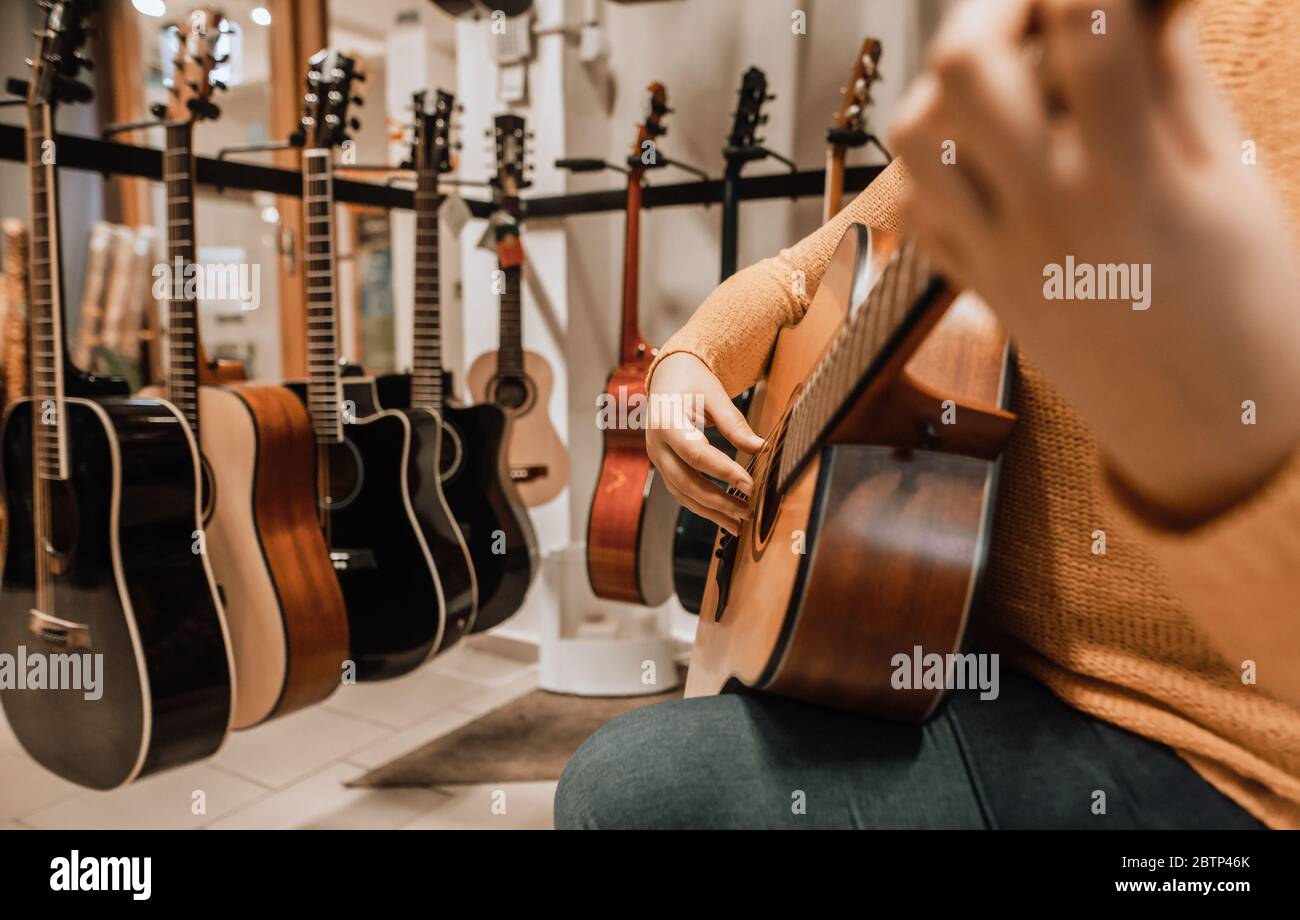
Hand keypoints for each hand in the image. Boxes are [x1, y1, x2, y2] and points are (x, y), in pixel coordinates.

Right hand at [645, 352, 762, 535]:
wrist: (667, 377)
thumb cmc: (692, 382)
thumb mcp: (713, 394)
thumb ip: (734, 422)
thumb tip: (761, 448)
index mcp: (666, 422)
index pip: (696, 454)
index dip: (724, 471)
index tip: (750, 484)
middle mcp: (656, 445)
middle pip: (686, 481)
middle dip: (718, 500)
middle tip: (747, 511)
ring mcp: (657, 459)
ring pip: (682, 494)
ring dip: (710, 512)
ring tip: (738, 525)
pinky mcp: (664, 467)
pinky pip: (681, 492)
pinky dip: (702, 507)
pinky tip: (723, 516)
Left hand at [890, 0, 1299, 519]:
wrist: (1209, 436)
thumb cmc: (1248, 313)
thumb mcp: (1232, 183)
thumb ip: (1173, 84)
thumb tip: (1138, 5)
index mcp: (1131, 178)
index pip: (1083, 27)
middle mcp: (1047, 212)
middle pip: (967, 72)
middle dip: (996, 11)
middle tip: (1040, 9)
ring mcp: (1000, 255)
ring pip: (917, 139)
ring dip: (948, 89)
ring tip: (1005, 81)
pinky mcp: (980, 289)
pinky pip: (919, 212)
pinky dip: (937, 170)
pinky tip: (988, 159)